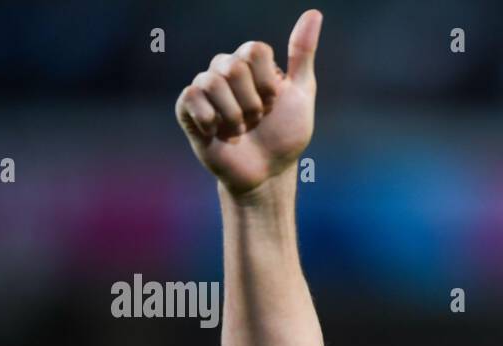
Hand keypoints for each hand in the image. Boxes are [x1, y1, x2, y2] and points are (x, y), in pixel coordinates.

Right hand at [174, 10, 322, 195]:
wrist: (268, 173)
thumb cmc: (285, 135)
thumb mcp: (302, 94)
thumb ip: (302, 54)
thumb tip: (314, 13)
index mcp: (250, 63)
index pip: (254, 49)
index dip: (268, 83)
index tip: (274, 102)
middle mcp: (225, 71)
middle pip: (233, 65)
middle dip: (252, 102)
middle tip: (257, 121)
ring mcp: (205, 89)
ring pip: (212, 82)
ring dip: (234, 116)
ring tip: (240, 131)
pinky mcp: (187, 109)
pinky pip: (191, 98)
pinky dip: (211, 119)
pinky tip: (218, 133)